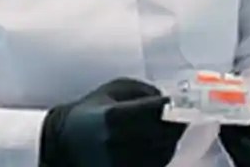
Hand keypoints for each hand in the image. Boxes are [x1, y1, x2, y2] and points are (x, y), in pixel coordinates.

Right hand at [40, 77, 186, 166]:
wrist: (65, 142)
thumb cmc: (92, 111)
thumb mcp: (112, 90)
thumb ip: (142, 90)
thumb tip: (168, 98)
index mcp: (113, 117)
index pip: (155, 111)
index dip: (173, 106)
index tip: (183, 101)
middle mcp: (117, 142)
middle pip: (163, 134)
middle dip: (178, 123)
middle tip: (184, 115)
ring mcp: (120, 162)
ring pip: (163, 152)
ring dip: (171, 140)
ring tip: (170, 128)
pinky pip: (155, 165)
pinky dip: (162, 154)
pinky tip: (159, 144)